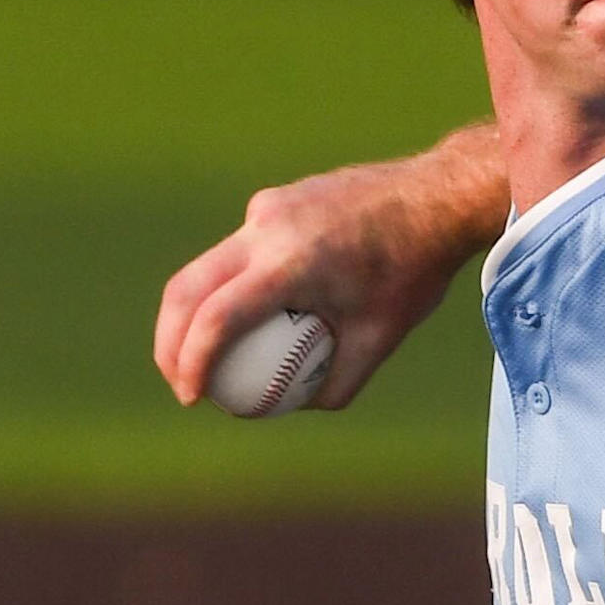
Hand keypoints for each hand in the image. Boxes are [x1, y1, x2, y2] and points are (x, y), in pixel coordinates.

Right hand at [153, 125, 508, 408]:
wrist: (435, 197)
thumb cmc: (414, 272)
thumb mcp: (382, 339)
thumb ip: (338, 381)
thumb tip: (295, 406)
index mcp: (289, 264)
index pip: (217, 317)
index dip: (192, 361)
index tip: (192, 397)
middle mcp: (265, 229)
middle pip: (187, 289)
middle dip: (169, 342)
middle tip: (180, 382)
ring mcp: (264, 209)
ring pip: (205, 265)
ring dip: (191, 312)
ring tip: (200, 354)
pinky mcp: (271, 201)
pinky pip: (240, 249)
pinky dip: (232, 284)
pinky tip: (257, 314)